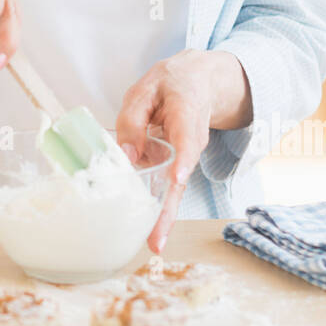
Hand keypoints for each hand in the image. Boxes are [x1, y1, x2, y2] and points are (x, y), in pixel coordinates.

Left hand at [116, 49, 250, 252]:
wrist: (200, 83)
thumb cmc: (170, 84)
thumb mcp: (145, 89)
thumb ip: (133, 118)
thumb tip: (125, 156)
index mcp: (186, 114)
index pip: (186, 139)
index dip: (181, 159)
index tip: (176, 177)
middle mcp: (191, 142)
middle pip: (180, 178)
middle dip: (168, 210)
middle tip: (157, 240)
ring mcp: (186, 156)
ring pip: (175, 188)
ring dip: (163, 215)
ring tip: (153, 243)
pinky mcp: (178, 164)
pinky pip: (168, 186)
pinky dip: (159, 207)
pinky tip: (148, 229)